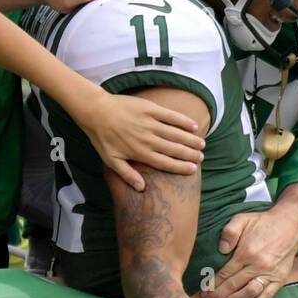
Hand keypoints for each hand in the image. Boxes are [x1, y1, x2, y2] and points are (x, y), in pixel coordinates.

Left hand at [82, 88, 203, 188]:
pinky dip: (183, 121)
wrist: (95, 111)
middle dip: (190, 154)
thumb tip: (141, 188)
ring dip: (190, 139)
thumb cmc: (102, 137)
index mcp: (140, 153)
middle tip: (201, 157)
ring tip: (201, 144)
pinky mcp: (149, 109)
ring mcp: (149, 123)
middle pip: (174, 149)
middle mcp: (148, 139)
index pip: (165, 162)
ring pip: (175, 134)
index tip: (193, 169)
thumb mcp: (111, 160)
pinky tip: (193, 125)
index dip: (181, 167)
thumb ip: (127, 174)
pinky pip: (170, 116)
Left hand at [202, 207, 297, 297]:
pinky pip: (267, 295)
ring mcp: (269, 274)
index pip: (225, 272)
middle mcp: (257, 265)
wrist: (291, 225)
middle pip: (234, 284)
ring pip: (249, 292)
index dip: (212, 284)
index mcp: (246, 252)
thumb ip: (229, 232)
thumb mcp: (243, 219)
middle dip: (217, 296)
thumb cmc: (264, 223)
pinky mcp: (279, 279)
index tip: (202, 292)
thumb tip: (221, 249)